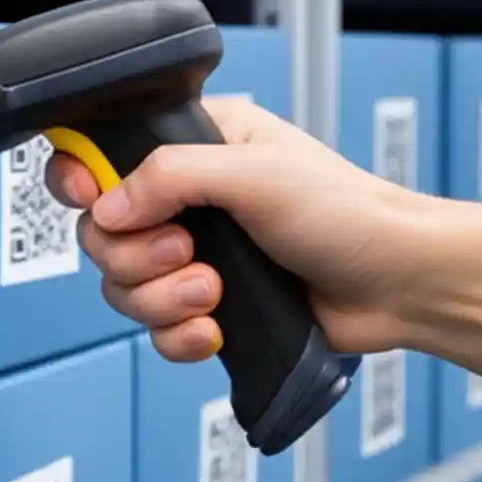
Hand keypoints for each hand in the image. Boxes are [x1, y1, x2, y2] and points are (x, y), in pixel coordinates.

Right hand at [46, 96, 432, 362]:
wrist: (399, 284)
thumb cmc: (347, 212)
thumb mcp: (253, 172)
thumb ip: (168, 176)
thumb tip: (104, 209)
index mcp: (193, 145)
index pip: (102, 152)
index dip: (82, 179)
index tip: (92, 199)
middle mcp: (184, 198)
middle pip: (101, 233)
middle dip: (138, 255)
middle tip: (189, 252)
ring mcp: (193, 256)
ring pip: (123, 286)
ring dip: (163, 298)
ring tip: (216, 292)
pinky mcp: (207, 307)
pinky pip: (155, 330)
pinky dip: (178, 335)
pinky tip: (215, 330)